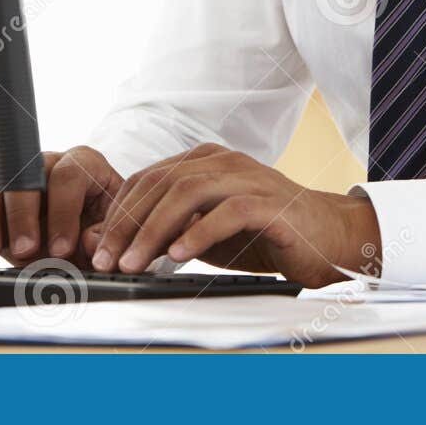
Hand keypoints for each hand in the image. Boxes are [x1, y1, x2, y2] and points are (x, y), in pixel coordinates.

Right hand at [0, 145, 123, 267]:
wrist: (86, 247)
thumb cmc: (102, 231)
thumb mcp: (114, 231)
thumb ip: (106, 233)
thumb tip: (88, 240)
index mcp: (82, 164)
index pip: (68, 175)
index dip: (64, 211)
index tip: (63, 248)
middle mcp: (43, 167)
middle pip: (23, 177)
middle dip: (23, 216)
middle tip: (27, 250)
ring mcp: (11, 187)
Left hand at [89, 143, 380, 288]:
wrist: (326, 238)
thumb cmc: (264, 234)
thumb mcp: (205, 233)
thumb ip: (167, 233)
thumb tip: (112, 247)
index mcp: (207, 161)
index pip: (149, 178)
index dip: (118, 212)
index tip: (98, 249)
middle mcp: (226, 162)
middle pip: (162, 182)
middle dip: (127, 223)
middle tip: (107, 259)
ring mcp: (250, 179)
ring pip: (189, 192)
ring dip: (154, 229)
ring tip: (134, 262)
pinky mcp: (272, 204)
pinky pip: (229, 212)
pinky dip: (198, 233)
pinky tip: (178, 255)